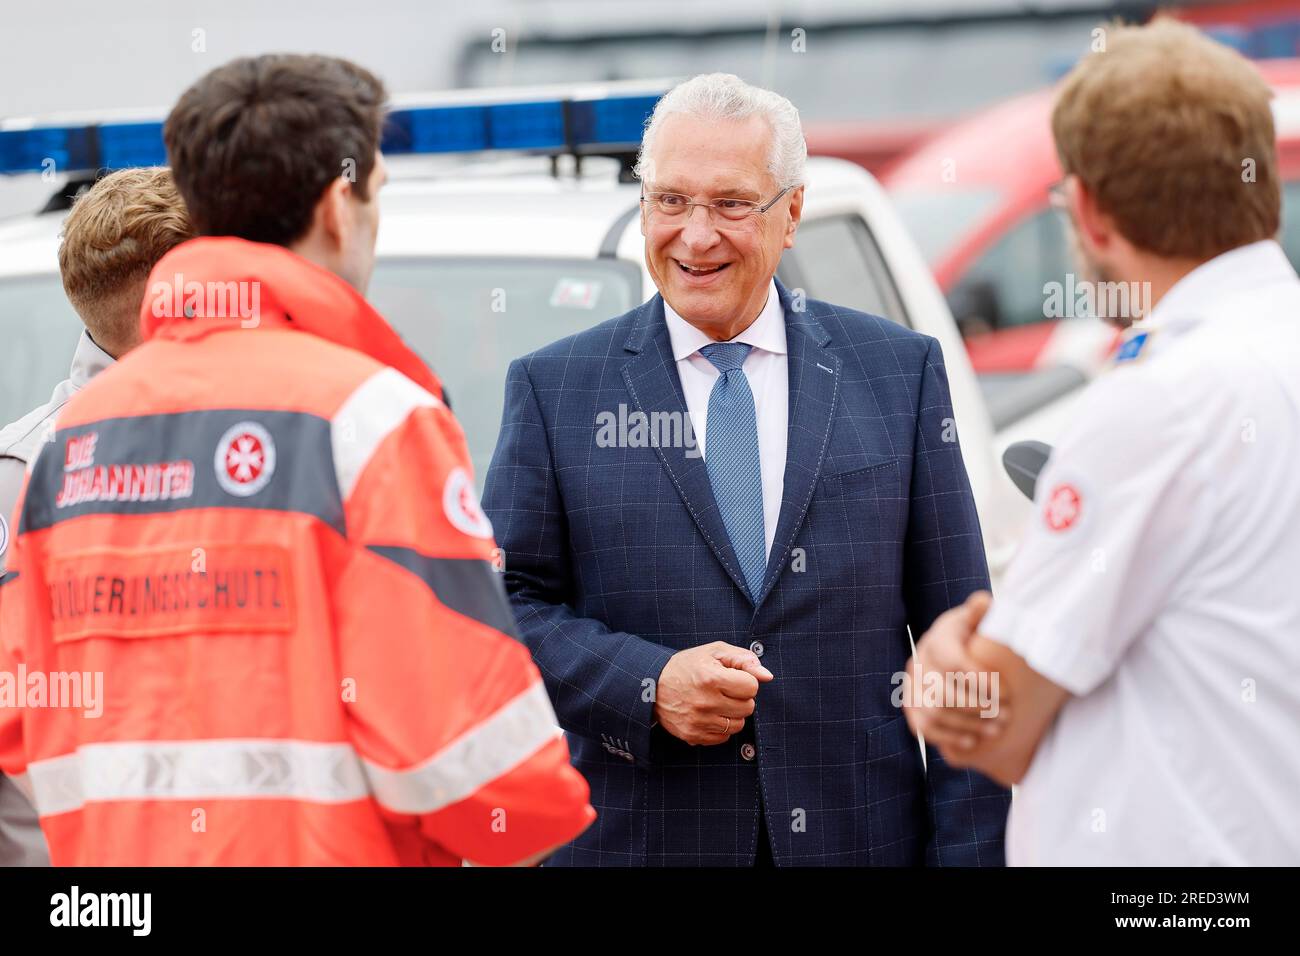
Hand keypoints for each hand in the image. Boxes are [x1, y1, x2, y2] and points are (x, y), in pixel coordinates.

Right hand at [653, 642, 773, 745]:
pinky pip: (724, 737)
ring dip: (733, 714)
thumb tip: (767, 676)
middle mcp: (705, 702)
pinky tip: (710, 714)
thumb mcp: (714, 652)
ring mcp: (699, 721)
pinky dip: (721, 726)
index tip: (732, 678)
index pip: (752, 687)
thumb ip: (743, 659)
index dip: (745, 681)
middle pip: (748, 708)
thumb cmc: (687, 665)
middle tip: (724, 690)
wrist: (652, 685)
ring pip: (738, 725)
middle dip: (740, 698)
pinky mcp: (693, 735)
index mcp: (711, 678)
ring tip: (718, 702)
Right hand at [903, 591, 1005, 753]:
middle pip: (941, 691)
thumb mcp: (979, 619)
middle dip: (977, 707)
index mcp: (937, 639)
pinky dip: (948, 736)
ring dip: (966, 725)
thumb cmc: (976, 635)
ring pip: (932, 712)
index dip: (979, 681)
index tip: (1007, 693)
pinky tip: (972, 740)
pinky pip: (923, 727)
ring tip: (996, 730)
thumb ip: (982, 612)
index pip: (952, 661)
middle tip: (1006, 715)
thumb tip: (982, 601)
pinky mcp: (911, 705)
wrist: (956, 648)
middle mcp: (919, 660)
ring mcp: (912, 684)